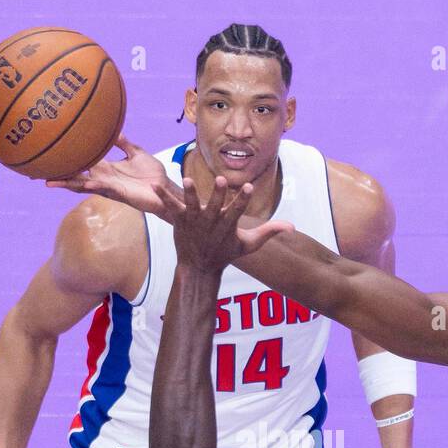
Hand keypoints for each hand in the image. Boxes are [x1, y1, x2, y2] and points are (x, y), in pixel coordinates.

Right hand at [44, 136, 175, 216]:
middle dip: (58, 177)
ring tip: (49, 182)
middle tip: (37, 174)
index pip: (81, 165)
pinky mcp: (121, 194)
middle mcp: (104, 179)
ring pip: (84, 186)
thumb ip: (123, 143)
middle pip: (76, 178)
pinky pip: (104, 189)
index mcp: (106, 169)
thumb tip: (112, 129)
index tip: (49, 159)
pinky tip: (83, 182)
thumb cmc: (152, 175)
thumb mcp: (136, 153)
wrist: (166, 190)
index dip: (66, 163)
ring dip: (68, 184)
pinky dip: (93, 186)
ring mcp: (110, 188)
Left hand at [158, 175, 293, 272]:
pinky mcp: (179, 221)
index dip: (242, 199)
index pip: (237, 210)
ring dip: (190, 194)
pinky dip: (162, 197)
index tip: (249, 186)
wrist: (199, 268)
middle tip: (220, 179)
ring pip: (192, 205)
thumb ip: (269, 232)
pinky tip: (154, 186)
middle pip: (215, 206)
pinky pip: (170, 207)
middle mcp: (211, 223)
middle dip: (217, 194)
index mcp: (228, 226)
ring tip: (187, 180)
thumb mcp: (249, 244)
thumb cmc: (226, 253)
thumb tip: (292, 227)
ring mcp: (194, 222)